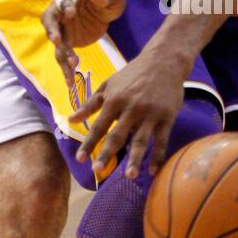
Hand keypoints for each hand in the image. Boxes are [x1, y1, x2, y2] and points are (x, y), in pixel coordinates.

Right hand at [42, 0, 124, 82]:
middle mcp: (59, 12)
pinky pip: (64, 57)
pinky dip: (66, 69)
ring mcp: (62, 29)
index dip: (65, 5)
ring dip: (62, 55)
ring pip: (57, 44)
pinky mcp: (68, 42)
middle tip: (58, 41)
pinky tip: (70, 83)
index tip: (70, 12)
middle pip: (50, 22)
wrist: (101, 3)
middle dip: (52, 31)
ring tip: (73, 64)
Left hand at [71, 44, 185, 179]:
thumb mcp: (109, 84)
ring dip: (135, 159)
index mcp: (115, 100)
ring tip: (130, 176)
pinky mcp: (167, 117)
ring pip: (141, 140)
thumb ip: (91, 103)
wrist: (164, 61)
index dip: (89, 143)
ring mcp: (150, 114)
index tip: (79, 159)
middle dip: (107, 153)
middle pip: (118, 135)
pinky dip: (158, 156)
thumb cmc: (133, 73)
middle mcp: (131, 108)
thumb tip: (71, 119)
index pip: (99, 126)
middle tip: (97, 170)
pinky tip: (152, 170)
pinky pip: (162, 140)